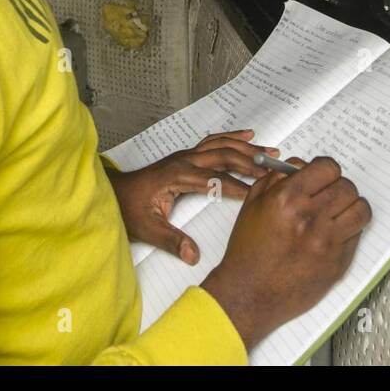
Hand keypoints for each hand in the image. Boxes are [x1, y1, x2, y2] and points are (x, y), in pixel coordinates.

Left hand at [104, 130, 279, 264]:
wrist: (116, 193)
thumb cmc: (130, 209)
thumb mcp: (149, 229)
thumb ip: (172, 241)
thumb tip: (193, 255)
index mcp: (177, 175)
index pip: (215, 180)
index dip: (238, 186)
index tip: (258, 193)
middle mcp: (184, 160)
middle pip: (223, 156)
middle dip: (250, 162)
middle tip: (273, 171)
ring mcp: (185, 155)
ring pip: (221, 146)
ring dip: (247, 148)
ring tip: (270, 151)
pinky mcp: (186, 156)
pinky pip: (214, 142)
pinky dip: (232, 137)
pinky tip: (248, 135)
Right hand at [201, 156, 370, 349]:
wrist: (250, 293)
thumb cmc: (248, 252)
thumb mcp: (252, 205)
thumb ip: (276, 179)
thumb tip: (300, 166)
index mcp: (287, 199)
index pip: (327, 168)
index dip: (326, 169)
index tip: (323, 175)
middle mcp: (310, 217)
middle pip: (346, 186)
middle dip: (338, 187)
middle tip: (328, 194)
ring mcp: (327, 241)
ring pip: (360, 208)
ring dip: (350, 206)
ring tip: (338, 212)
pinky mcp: (338, 261)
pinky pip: (358, 233)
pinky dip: (350, 228)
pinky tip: (334, 232)